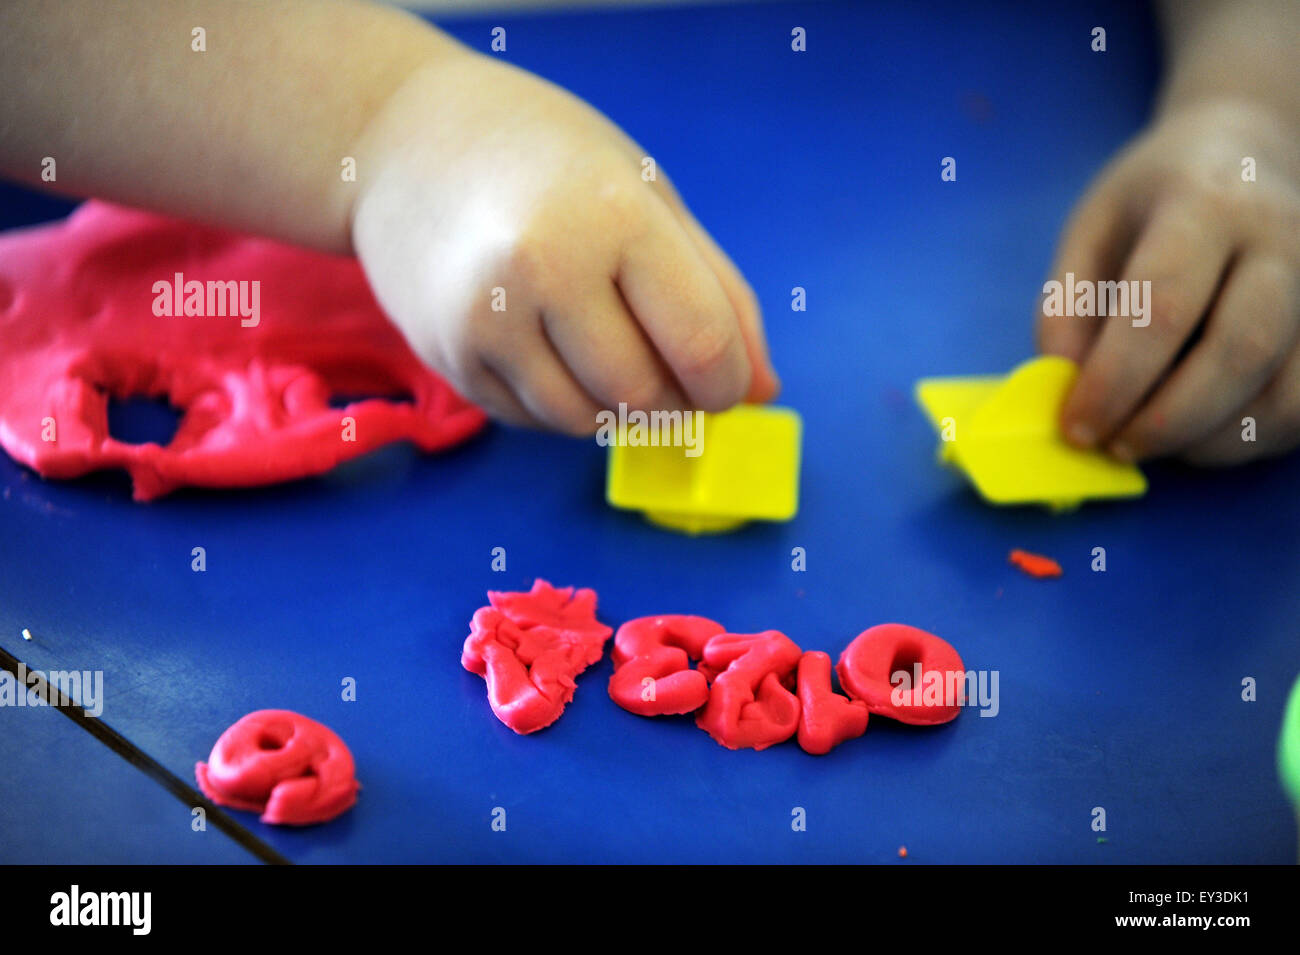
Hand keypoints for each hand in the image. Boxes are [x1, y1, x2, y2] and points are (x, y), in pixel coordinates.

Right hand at [350, 50, 777, 433]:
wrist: (406, 142)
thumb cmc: (549, 159)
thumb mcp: (649, 197)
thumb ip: (717, 293)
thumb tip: (762, 391)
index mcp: (611, 217)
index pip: (700, 346)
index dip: (728, 383)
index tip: (725, 380)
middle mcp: (541, 269)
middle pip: (643, 395)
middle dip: (676, 401)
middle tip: (672, 369)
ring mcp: (484, 320)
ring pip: (586, 421)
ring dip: (618, 407)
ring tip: (609, 348)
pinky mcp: (447, 357)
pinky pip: (533, 420)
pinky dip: (564, 403)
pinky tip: (556, 350)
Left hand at [1037, 97, 1299, 463]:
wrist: (1252, 148)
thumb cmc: (1157, 198)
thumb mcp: (1093, 226)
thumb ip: (1068, 305)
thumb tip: (1063, 386)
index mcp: (1206, 206)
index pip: (1164, 304)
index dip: (1116, 379)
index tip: (1076, 426)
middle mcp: (1282, 242)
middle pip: (1241, 351)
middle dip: (1168, 420)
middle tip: (1114, 446)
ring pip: (1287, 393)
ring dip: (1209, 441)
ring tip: (1149, 441)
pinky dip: (1247, 441)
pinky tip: (1197, 435)